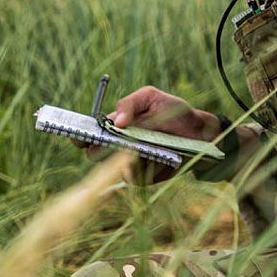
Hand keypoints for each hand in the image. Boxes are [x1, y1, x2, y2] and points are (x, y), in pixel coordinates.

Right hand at [82, 86, 221, 183]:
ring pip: (112, 169)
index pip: (87, 134)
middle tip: (108, 141)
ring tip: (135, 147)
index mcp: (113, 126)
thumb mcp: (150, 97)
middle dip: (97, 148)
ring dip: (120, 158)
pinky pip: (134, 178)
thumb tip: (115, 122)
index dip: (78, 135)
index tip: (77, 134)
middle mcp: (117, 147)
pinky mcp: (144, 177)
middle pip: (94, 154)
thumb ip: (129, 103)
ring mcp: (129, 164)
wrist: (198, 131)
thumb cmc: (172, 111)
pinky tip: (154, 158)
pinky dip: (141, 169)